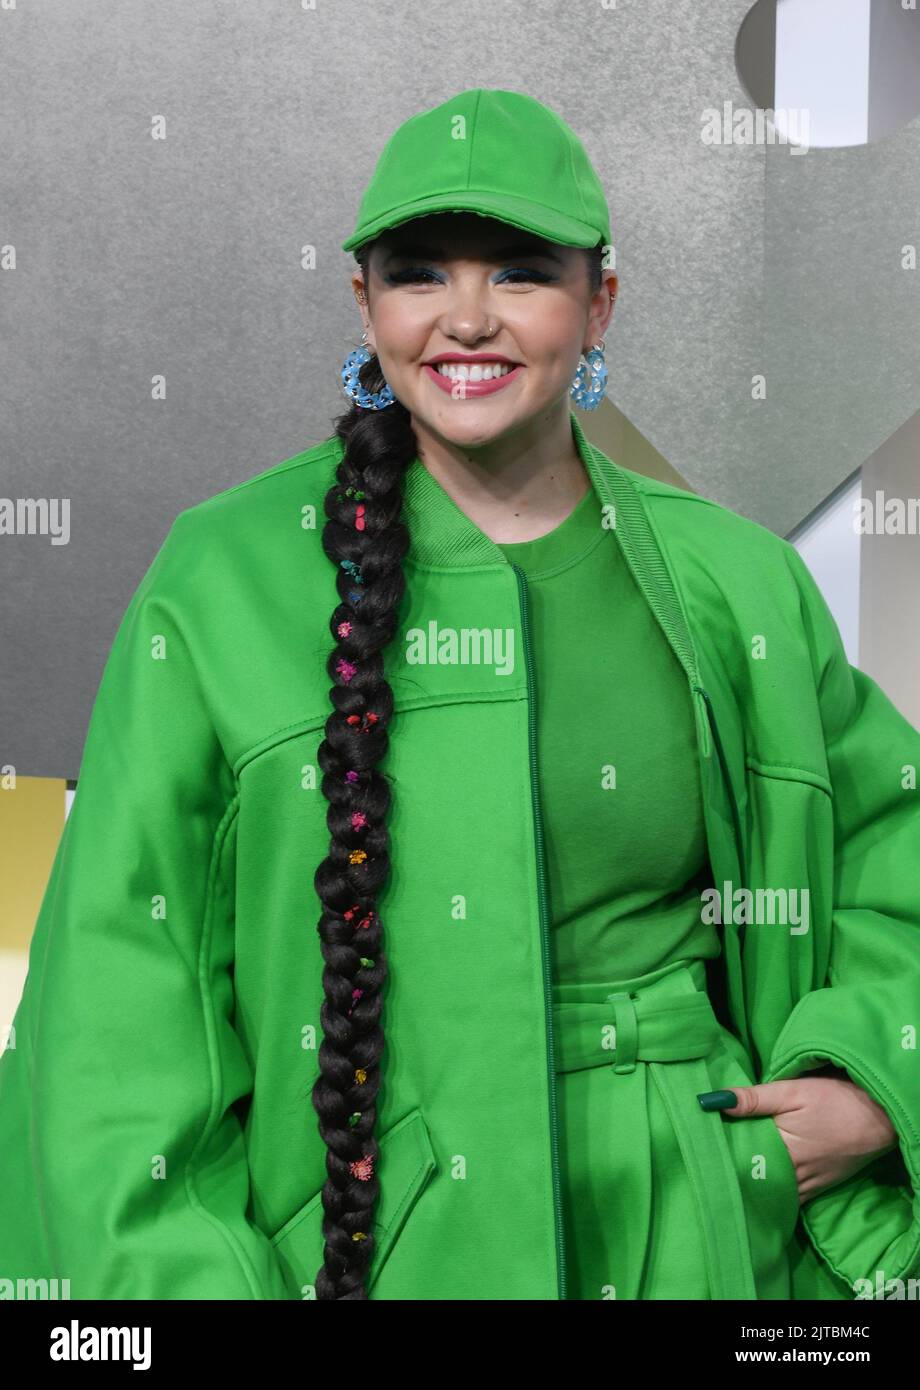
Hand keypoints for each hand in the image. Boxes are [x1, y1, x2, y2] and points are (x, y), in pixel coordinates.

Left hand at [720, 1071, 898, 1204]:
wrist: (879, 1118)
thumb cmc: (836, 1100)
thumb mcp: (793, 1091)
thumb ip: (754, 1098)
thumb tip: (713, 1102)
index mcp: (781, 1148)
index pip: (740, 1156)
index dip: (720, 1152)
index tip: (699, 1145)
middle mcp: (792, 1174)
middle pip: (753, 1177)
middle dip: (732, 1171)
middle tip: (705, 1163)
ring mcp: (807, 1184)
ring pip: (770, 1192)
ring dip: (752, 1184)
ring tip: (725, 1176)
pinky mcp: (818, 1187)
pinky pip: (789, 1198)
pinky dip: (773, 1193)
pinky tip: (758, 1186)